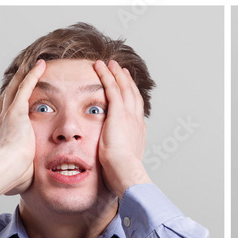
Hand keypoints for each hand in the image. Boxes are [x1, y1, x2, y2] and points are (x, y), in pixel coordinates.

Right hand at [0, 59, 47, 201]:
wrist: (6, 171)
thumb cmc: (12, 178)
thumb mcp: (18, 175)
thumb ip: (20, 175)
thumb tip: (21, 188)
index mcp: (2, 136)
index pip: (6, 116)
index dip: (11, 106)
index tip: (16, 101)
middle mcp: (2, 121)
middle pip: (8, 96)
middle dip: (15, 84)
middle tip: (21, 74)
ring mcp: (8, 115)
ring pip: (16, 88)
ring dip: (24, 75)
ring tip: (31, 64)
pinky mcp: (17, 111)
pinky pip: (26, 86)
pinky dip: (33, 74)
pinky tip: (41, 65)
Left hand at [94, 59, 149, 196]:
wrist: (126, 171)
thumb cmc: (121, 174)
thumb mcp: (122, 164)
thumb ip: (118, 159)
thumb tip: (112, 166)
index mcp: (138, 132)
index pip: (135, 111)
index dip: (132, 98)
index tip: (128, 90)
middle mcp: (136, 120)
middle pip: (132, 94)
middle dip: (127, 81)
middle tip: (122, 70)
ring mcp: (129, 115)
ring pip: (123, 87)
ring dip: (116, 74)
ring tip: (110, 64)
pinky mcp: (118, 112)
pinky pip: (111, 87)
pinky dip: (106, 75)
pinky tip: (100, 66)